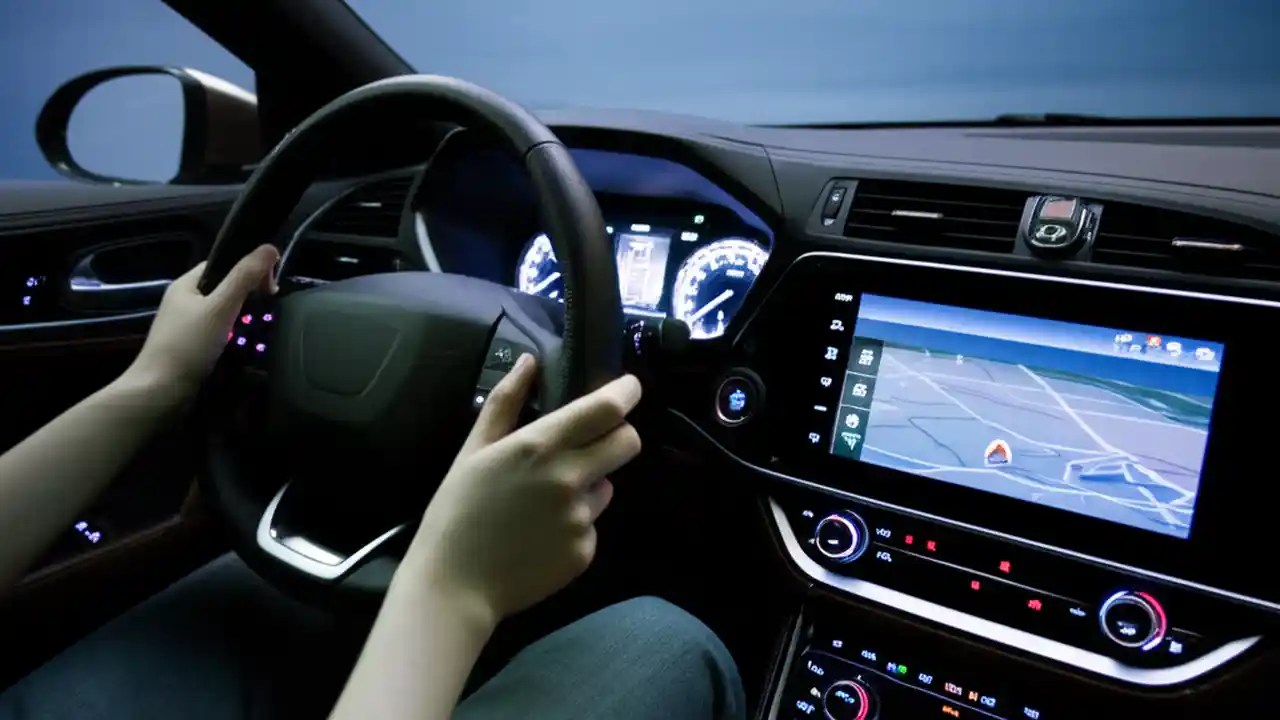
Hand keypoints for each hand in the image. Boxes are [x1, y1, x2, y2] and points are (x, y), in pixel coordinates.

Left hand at [123, 244, 279, 397]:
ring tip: (260, 328)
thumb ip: (244, 277)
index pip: (222, 264)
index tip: (269, 286)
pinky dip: (234, 335)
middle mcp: (184, 302)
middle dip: (248, 294)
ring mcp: (186, 326)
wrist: (160, 392)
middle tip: (268, 308)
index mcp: (185, 285)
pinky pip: (219, 332)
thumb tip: (269, 248)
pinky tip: (245, 345)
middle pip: (224, 288)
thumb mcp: (220, 307)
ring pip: (223, 312)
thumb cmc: (188, 344)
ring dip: (243, 317)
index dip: (247, 268)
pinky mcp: (191, 348)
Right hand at [406, 355, 641, 625]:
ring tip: (543, 503)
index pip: (606, 409)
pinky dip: (574, 524)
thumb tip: (529, 360)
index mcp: (540, 446)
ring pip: (607, 486)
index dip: (626, 393)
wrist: (454, 586)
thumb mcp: (473, 450)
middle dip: (618, 435)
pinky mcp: (585, 551)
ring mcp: (581, 518)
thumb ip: (505, 401)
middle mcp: (569, 478)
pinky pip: (592, 525)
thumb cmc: (456, 511)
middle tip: (591, 443)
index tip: (629, 387)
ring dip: (588, 485)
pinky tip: (540, 535)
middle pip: (627, 442)